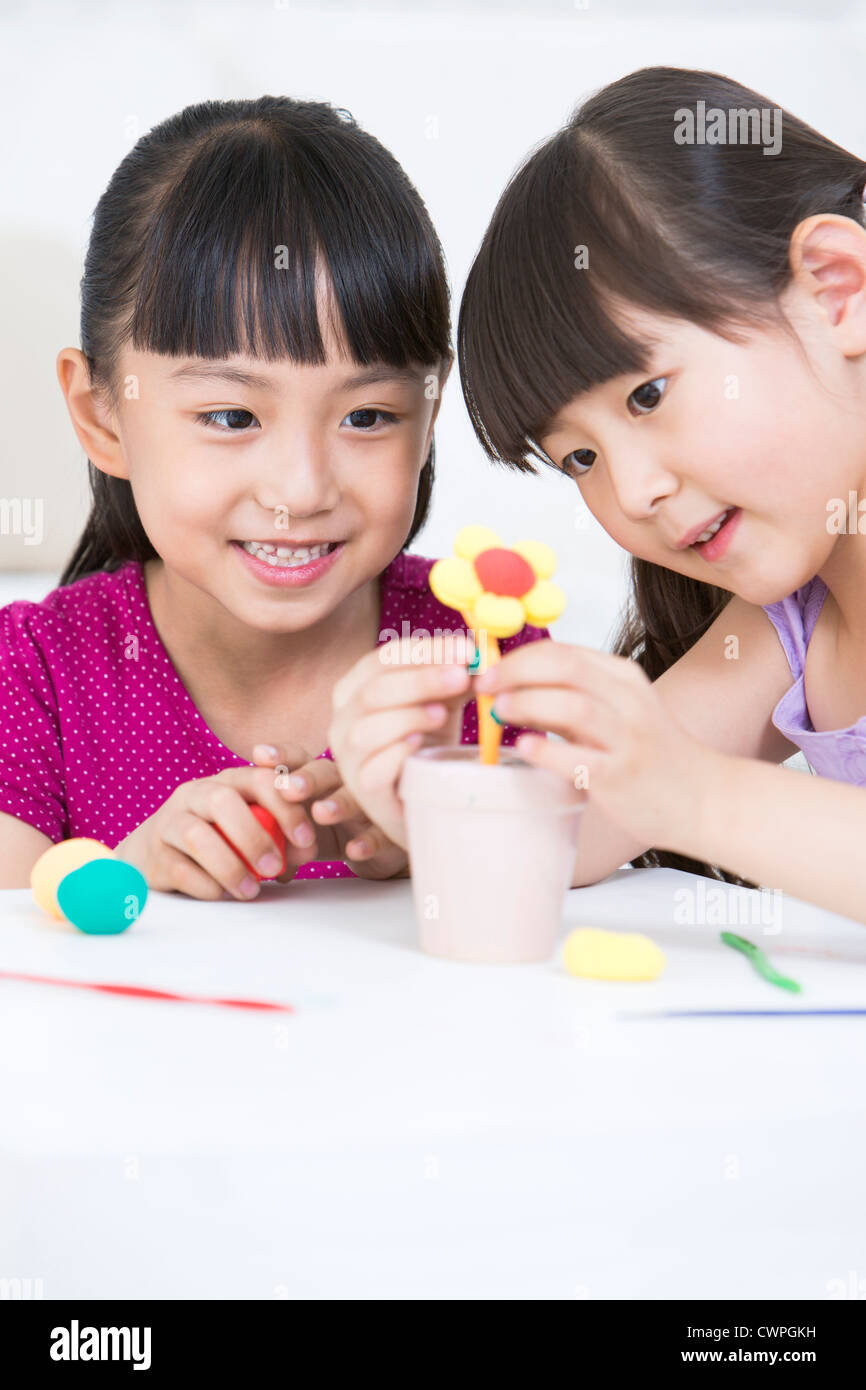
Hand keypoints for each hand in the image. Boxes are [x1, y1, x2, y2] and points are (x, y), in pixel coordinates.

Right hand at [115, 759, 323, 900]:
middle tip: (274, 868)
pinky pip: (180, 870)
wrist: (152, 854)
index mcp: (227, 781)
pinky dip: (207, 886)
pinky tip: (222, 894)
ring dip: (230, 866)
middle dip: (253, 836)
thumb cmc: (217, 840)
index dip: (286, 807)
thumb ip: (282, 836)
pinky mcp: (153, 856)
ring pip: (196, 836)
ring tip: (250, 890)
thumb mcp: (250, 829)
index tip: (306, 839)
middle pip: (221, 801)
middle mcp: (195, 794)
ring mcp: (168, 822)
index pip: (259, 779)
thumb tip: (306, 850)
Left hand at [250, 743, 408, 879]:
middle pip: (327, 772)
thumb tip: (250, 852)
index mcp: (320, 777)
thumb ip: (279, 835)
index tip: (259, 755)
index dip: (282, 756)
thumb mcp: (303, 829)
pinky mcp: (391, 831)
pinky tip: (354, 849)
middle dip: (306, 778)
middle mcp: (346, 783)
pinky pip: (381, 833)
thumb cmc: (333, 831)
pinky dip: (368, 841)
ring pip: (357, 799)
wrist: (378, 849)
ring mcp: (371, 805)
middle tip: (286, 788)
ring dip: (338, 804)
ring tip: (321, 813)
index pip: (299, 759)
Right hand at [327, 633, 475, 848]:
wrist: (421, 797)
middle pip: (375, 690)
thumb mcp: (441, 704)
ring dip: (408, 716)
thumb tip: (478, 658)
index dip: (424, 651)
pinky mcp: (363, 791)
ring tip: (442, 714)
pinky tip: (420, 745)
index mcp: (356, 688)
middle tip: (462, 676)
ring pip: (367, 729)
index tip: (466, 650)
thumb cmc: (425, 744)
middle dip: (422, 679)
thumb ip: (454, 681)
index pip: (383, 659)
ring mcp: (348, 757)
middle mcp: (343, 719)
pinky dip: (397, 753)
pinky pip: (373, 769)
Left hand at [474, 638, 716, 850]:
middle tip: (483, 686)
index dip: (518, 657)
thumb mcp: (617, 711)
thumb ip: (571, 698)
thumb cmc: (650, 754)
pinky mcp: (622, 776)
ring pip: (573, 706)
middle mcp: (628, 700)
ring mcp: (628, 739)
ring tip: (499, 712)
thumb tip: (510, 686)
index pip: (563, 653)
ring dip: (527, 704)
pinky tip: (524, 749)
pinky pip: (578, 758)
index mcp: (622, 678)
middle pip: (565, 668)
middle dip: (516, 671)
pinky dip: (546, 750)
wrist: (702, 799)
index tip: (488, 670)